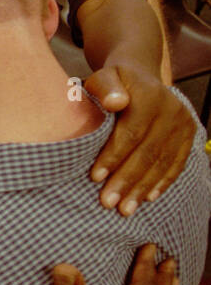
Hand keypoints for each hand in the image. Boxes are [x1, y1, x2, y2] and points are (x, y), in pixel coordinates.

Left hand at [84, 63, 194, 212]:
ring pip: (162, 162)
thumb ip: (105, 87)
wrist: (140, 76)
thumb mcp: (103, 77)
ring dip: (143, 188)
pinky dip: (161, 183)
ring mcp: (183, 123)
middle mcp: (171, 110)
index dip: (113, 157)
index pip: (131, 132)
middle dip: (127, 180)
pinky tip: (147, 198)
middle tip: (108, 202)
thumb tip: (114, 102)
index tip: (95, 178)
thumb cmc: (113, 84)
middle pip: (148, 151)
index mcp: (149, 95)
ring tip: (125, 209)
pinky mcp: (189, 134)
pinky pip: (176, 163)